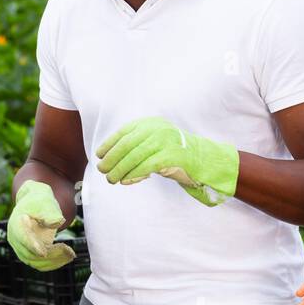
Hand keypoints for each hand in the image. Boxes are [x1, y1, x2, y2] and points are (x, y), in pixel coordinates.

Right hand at [6, 180, 74, 271]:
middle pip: (30, 253)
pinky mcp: (30, 254)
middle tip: (70, 251)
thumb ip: (50, 212)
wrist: (36, 204)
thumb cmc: (41, 201)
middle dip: (51, 255)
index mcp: (16, 223)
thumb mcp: (46, 202)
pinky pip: (39, 264)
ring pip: (35, 262)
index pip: (22, 237)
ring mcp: (21, 248)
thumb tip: (58, 222)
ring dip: (54, 261)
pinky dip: (53, 263)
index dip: (32, 245)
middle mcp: (15, 238)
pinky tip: (66, 257)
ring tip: (71, 254)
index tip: (44, 252)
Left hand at [94, 116, 238, 205]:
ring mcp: (166, 141)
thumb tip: (110, 161)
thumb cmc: (174, 155)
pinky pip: (147, 166)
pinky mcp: (172, 156)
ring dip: (120, 169)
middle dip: (111, 158)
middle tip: (102, 170)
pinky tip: (126, 180)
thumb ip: (136, 148)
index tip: (99, 155)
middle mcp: (157, 128)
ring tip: (111, 179)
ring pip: (134, 156)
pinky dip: (134, 174)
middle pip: (127, 144)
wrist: (204, 160)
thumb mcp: (154, 145)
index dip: (109, 143)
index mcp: (151, 123)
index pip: (124, 131)